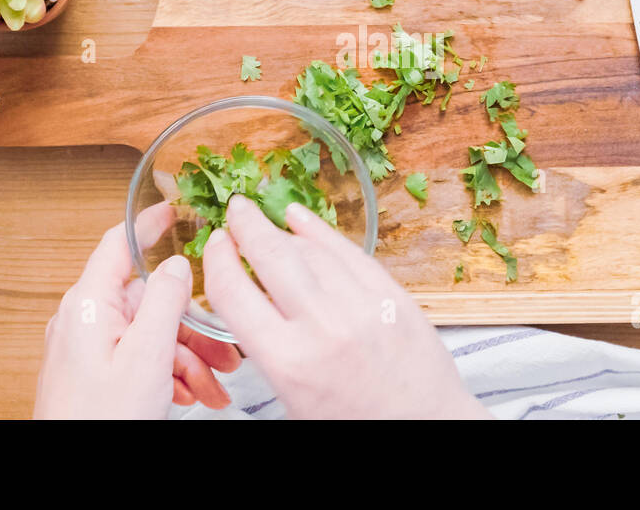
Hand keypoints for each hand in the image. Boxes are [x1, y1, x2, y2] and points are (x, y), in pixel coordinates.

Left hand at [34, 204, 241, 418]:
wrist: (71, 478)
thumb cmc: (99, 420)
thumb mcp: (146, 356)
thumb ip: (164, 302)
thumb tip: (178, 265)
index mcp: (89, 304)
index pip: (118, 244)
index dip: (149, 224)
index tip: (178, 209)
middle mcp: (85, 320)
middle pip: (148, 301)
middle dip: (191, 325)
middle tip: (225, 349)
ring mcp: (88, 349)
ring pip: (149, 335)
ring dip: (186, 358)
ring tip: (213, 387)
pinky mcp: (94, 375)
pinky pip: (138, 359)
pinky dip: (168, 374)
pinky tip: (190, 396)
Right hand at [203, 195, 488, 418]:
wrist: (424, 431)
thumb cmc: (354, 424)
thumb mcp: (292, 399)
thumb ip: (267, 348)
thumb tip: (247, 298)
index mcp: (288, 362)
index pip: (234, 294)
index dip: (218, 260)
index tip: (215, 243)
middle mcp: (323, 328)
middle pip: (272, 257)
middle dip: (248, 226)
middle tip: (236, 209)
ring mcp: (362, 307)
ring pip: (312, 251)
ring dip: (283, 229)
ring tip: (265, 216)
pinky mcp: (392, 297)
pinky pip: (350, 253)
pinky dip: (323, 233)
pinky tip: (304, 220)